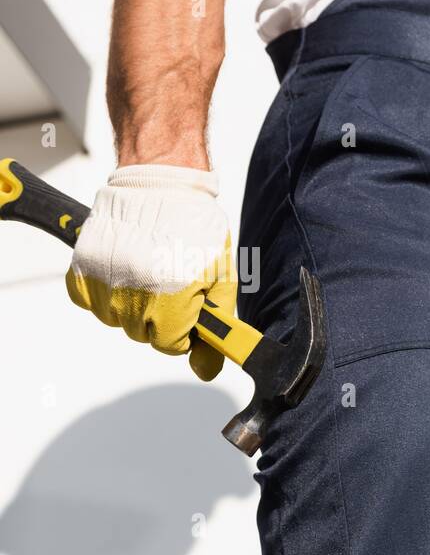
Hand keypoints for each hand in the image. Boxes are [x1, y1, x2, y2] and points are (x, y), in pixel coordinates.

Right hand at [66, 164, 234, 380]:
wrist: (162, 184)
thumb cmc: (197, 228)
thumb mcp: (221, 277)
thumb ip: (216, 325)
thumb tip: (206, 370)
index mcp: (172, 297)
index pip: (170, 345)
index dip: (183, 332)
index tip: (187, 313)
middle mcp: (135, 291)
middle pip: (142, 335)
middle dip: (159, 319)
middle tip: (168, 286)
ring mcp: (105, 279)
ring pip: (115, 320)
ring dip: (130, 306)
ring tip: (147, 274)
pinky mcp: (83, 265)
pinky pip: (87, 300)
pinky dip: (103, 293)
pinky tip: (122, 273)